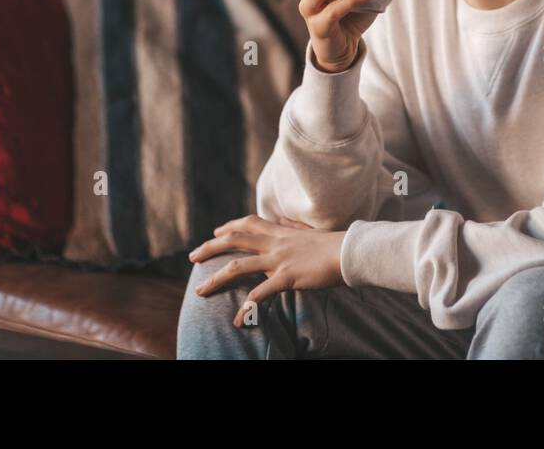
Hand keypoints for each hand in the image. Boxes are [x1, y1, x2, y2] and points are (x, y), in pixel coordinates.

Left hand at [187, 214, 347, 327]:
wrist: (350, 251)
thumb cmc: (335, 245)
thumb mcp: (310, 234)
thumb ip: (294, 231)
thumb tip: (287, 225)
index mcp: (281, 232)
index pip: (249, 223)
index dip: (230, 226)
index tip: (216, 232)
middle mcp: (275, 243)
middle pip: (235, 241)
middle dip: (210, 248)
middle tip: (193, 257)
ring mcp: (279, 260)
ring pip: (238, 267)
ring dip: (216, 279)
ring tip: (200, 292)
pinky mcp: (286, 278)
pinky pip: (259, 295)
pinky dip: (246, 309)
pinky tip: (237, 320)